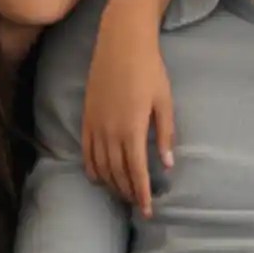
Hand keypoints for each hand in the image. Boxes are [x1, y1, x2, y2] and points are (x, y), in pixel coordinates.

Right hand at [81, 2, 175, 217]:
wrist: (121, 42)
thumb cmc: (149, 69)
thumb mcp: (164, 101)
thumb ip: (165, 134)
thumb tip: (167, 164)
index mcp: (132, 129)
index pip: (136, 172)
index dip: (142, 194)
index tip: (148, 210)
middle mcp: (110, 131)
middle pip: (117, 173)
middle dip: (128, 192)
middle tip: (139, 205)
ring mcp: (95, 125)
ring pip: (100, 166)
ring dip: (111, 184)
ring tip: (123, 194)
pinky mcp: (86, 117)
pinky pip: (86, 152)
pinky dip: (92, 168)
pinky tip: (99, 177)